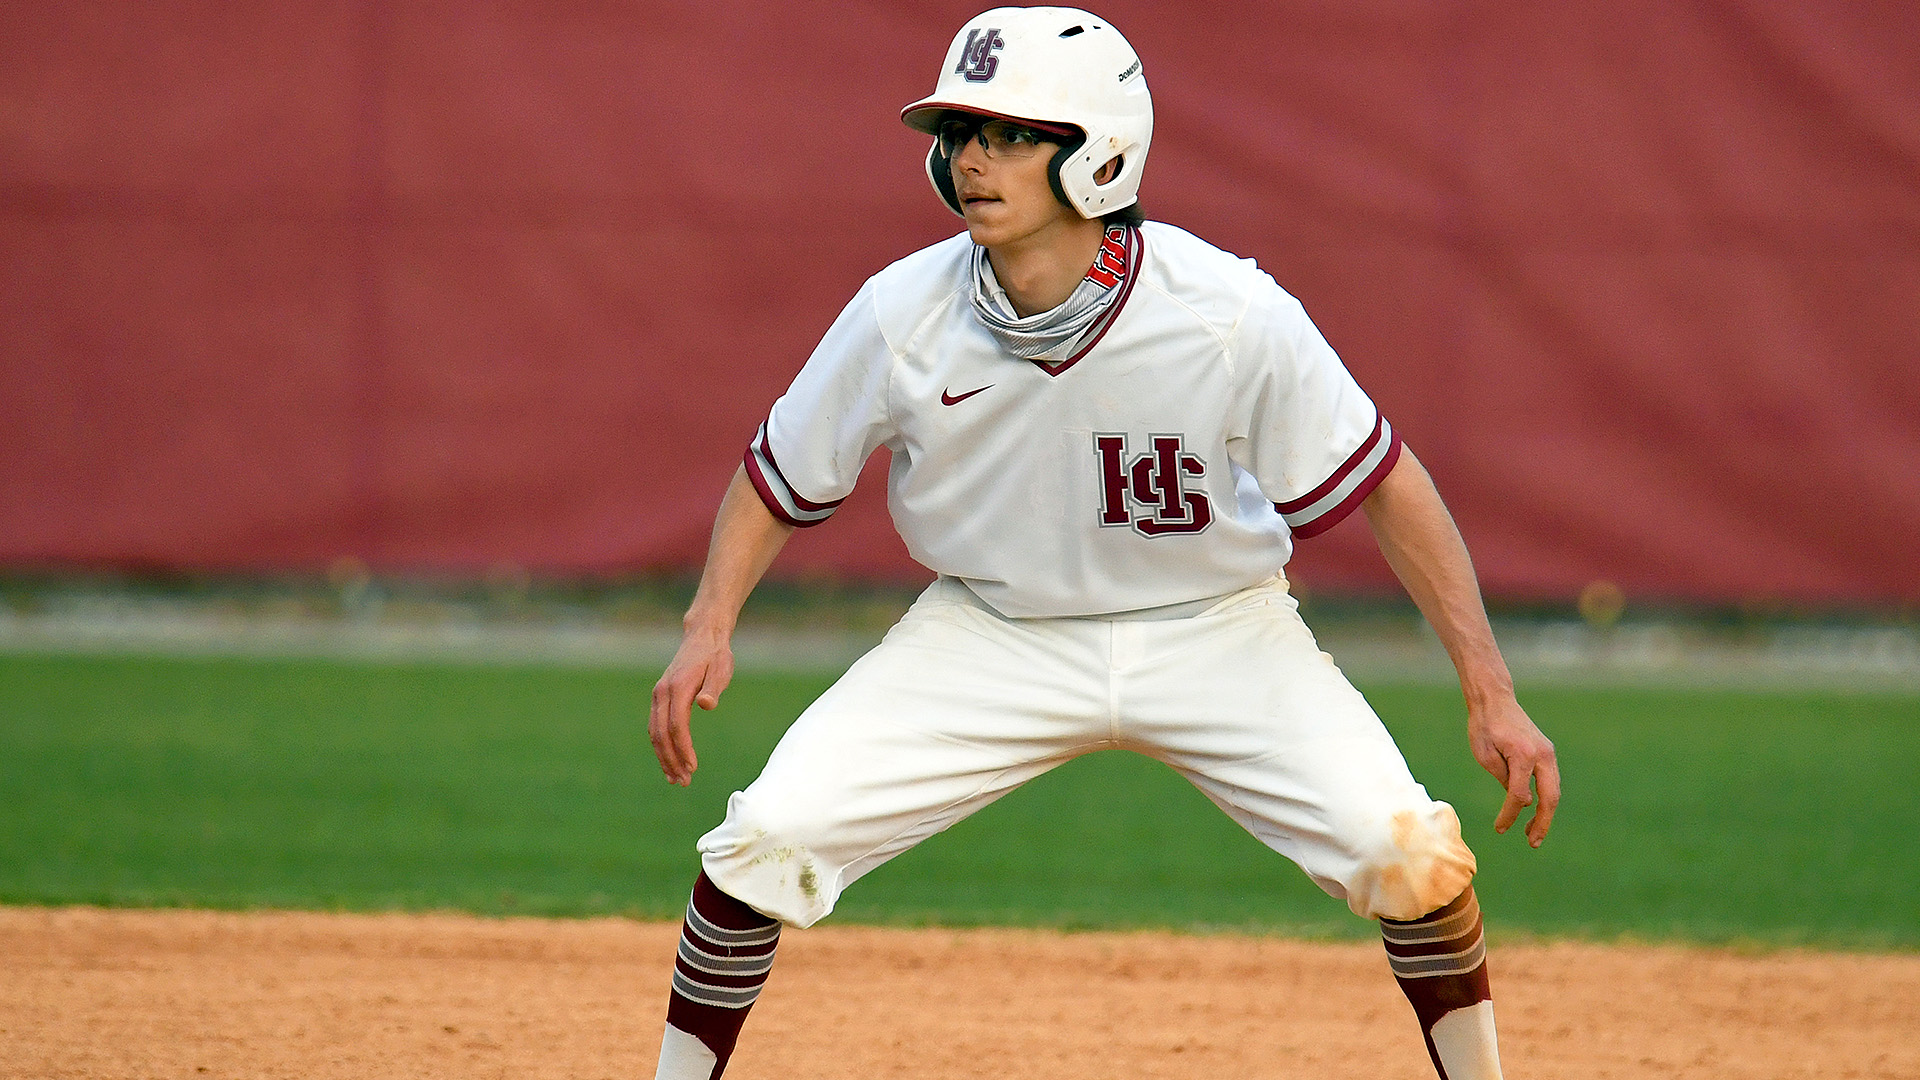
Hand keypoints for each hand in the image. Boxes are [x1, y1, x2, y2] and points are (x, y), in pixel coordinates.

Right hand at [648, 625, 733, 785]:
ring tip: (676, 779)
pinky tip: (670, 761)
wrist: (702, 638)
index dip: (683, 748)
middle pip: (661, 734)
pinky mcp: (660, 698)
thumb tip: (707, 704)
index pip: (676, 726)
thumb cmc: (716, 656)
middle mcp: (662, 693)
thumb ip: (713, 687)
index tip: (693, 767)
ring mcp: (658, 695)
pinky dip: (661, 746)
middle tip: (684, 782)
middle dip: (671, 760)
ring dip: (664, 757)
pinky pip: (655, 727)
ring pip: (655, 733)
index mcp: (677, 688)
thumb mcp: (721, 669)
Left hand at [1466, 694, 1558, 846]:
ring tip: (1533, 834)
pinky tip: (1534, 812)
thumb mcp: (1485, 755)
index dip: (1510, 815)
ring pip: (1553, 791)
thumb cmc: (1484, 726)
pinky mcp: (1547, 753)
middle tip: (1532, 843)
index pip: (1519, 795)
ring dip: (1546, 814)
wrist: (1495, 700)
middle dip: (1543, 823)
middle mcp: (1542, 754)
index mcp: (1523, 755)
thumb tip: (1524, 803)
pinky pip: (1549, 781)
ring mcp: (1548, 753)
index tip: (1500, 828)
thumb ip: (1505, 779)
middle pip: (1550, 797)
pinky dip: (1545, 799)